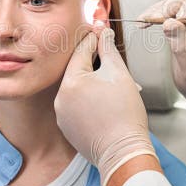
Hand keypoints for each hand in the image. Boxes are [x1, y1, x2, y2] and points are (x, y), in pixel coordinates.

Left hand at [55, 25, 155, 185]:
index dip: (94, 40)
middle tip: (109, 58)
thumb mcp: (120, 75)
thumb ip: (108, 50)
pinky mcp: (67, 128)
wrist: (123, 153)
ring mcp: (62, 115)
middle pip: (78, 71)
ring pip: (76, 89)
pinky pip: (75, 106)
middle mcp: (60, 99)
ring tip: (111, 86)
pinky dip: (87, 101)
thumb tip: (104, 34)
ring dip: (91, 84)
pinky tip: (104, 103)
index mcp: (71, 83)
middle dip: (94, 64)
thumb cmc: (125, 115)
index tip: (101, 33)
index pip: (81, 52)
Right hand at [139, 0, 185, 123]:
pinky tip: (144, 22)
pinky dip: (157, 16)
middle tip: (157, 18)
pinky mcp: (184, 26)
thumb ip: (182, 45)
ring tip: (145, 20)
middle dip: (173, 4)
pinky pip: (170, 13)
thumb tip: (169, 22)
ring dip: (161, 9)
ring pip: (179, 2)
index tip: (179, 17)